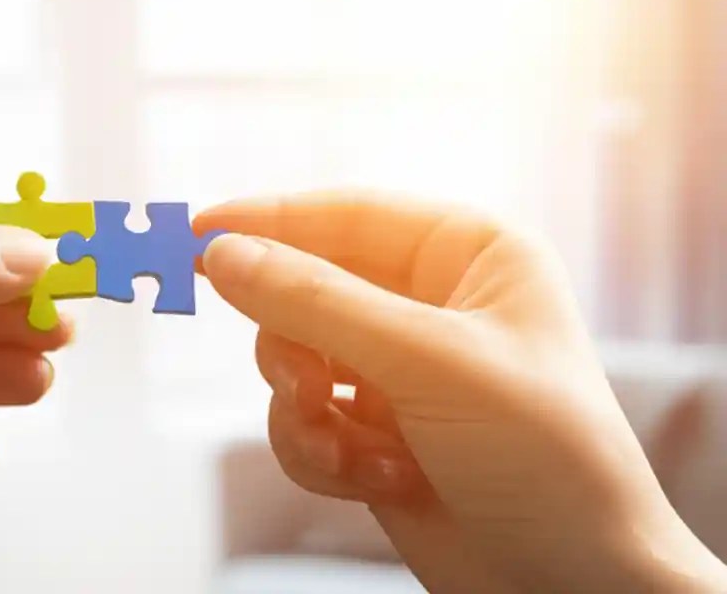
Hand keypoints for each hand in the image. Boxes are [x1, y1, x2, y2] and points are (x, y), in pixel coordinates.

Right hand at [195, 193, 726, 592]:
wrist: (575, 586)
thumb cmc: (544, 456)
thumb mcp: (428, 363)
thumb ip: (316, 303)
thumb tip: (223, 253)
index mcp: (469, 254)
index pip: (345, 214)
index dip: (269, 219)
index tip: (195, 233)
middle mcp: (429, 304)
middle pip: (304, 286)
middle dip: (294, 344)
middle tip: (301, 384)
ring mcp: (396, 370)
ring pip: (289, 359)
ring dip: (304, 411)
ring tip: (349, 448)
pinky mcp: (371, 432)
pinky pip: (299, 421)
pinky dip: (320, 453)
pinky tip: (376, 480)